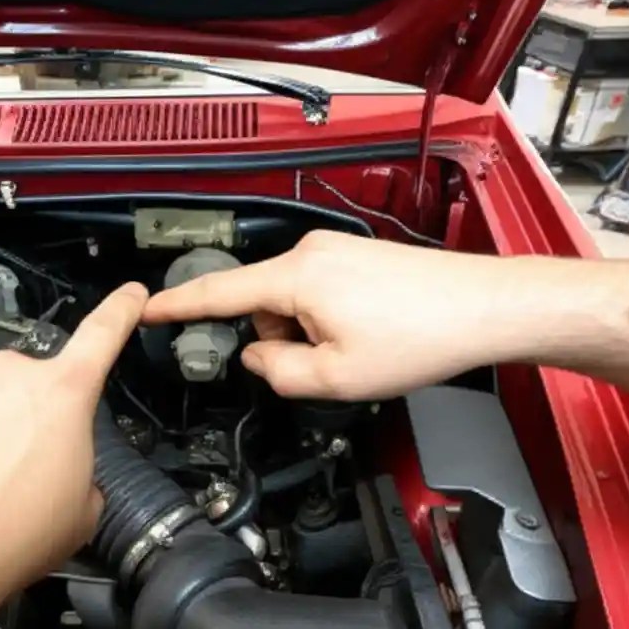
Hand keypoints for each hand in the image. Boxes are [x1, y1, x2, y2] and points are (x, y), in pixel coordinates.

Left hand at [0, 283, 148, 607]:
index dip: (120, 313)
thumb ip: (83, 476)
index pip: (103, 336)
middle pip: (26, 389)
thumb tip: (66, 476)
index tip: (129, 294)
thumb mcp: (78, 518)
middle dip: (22, 424)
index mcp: (62, 396)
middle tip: (9, 477)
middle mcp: (7, 374)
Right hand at [145, 231, 537, 399]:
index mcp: (295, 276)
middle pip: (261, 307)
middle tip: (328, 363)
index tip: (145, 309)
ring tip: (361, 348)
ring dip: (310, 334)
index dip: (176, 306)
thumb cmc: (420, 335)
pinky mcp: (356, 256)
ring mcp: (335, 250)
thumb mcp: (335, 377)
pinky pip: (319, 294)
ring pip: (292, 304)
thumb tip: (257, 358)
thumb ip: (278, 373)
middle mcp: (310, 252)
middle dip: (279, 342)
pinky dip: (331, 322)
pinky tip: (372, 333)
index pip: (217, 293)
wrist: (483, 307)